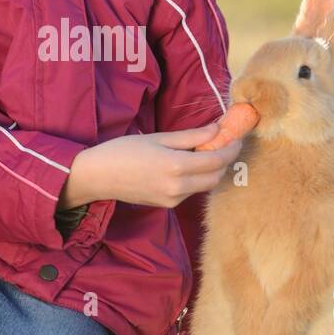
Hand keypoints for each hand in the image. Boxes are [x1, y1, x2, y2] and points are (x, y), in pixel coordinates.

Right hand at [58, 122, 243, 210]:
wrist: (97, 177)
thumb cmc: (123, 151)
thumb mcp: (158, 138)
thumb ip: (191, 136)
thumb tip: (217, 130)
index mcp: (177, 166)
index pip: (217, 159)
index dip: (231, 148)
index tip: (236, 136)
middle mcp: (178, 187)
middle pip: (216, 176)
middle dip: (225, 160)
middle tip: (226, 143)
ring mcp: (173, 199)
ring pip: (205, 185)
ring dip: (211, 170)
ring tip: (207, 151)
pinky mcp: (167, 205)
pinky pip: (191, 191)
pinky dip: (197, 178)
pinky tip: (189, 165)